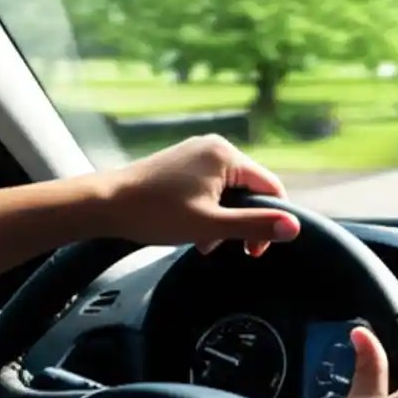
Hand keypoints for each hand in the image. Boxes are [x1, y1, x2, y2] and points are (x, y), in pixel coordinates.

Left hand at [96, 135, 299, 254]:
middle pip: (249, 189)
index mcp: (226, 154)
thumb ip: (254, 226)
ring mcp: (195, 154)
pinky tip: (194, 230)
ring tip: (205, 243)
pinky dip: (208, 211)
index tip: (254, 250)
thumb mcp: (210, 225)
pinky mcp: (181, 164)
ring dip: (223, 221)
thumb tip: (294, 227)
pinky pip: (210, 188)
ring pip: (228, 192)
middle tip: (229, 249)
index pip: (271, 187)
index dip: (271, 221)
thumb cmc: (154, 213)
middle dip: (241, 222)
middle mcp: (213, 147)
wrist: (103, 204)